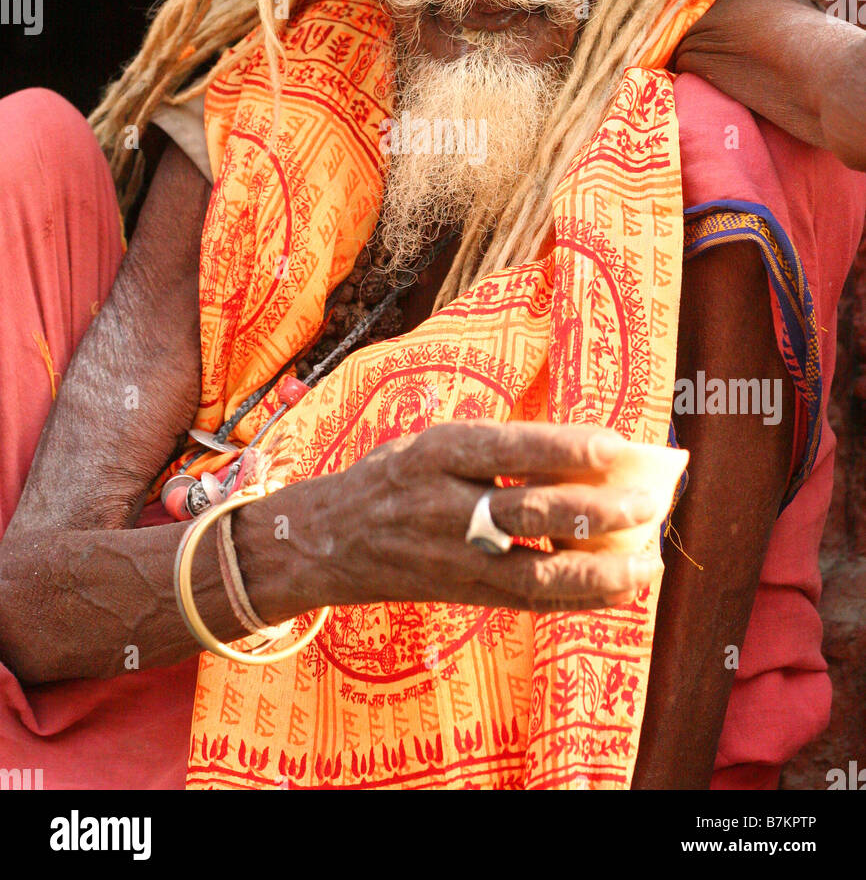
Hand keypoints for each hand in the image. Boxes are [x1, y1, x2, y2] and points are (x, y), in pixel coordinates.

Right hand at [254, 420, 664, 617]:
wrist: (329, 539)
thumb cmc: (397, 477)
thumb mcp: (434, 443)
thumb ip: (499, 450)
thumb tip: (588, 457)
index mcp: (438, 453)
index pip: (509, 448)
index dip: (565, 448)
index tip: (616, 445)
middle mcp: (445, 505)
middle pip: (529, 509)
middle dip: (596, 509)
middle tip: (647, 502)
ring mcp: (455, 557)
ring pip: (536, 569)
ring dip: (598, 569)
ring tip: (647, 563)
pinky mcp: (464, 593)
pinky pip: (530, 599)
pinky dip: (578, 597)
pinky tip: (618, 589)